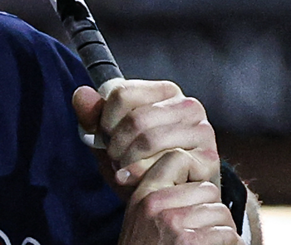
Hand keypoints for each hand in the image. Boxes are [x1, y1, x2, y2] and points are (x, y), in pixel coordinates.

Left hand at [72, 80, 219, 193]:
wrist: (170, 197)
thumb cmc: (140, 162)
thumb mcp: (110, 139)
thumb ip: (92, 116)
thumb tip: (81, 94)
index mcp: (164, 92)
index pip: (122, 93)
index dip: (104, 120)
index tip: (105, 137)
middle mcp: (188, 106)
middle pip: (135, 119)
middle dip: (116, 145)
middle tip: (114, 159)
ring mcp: (202, 131)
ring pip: (150, 139)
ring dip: (129, 161)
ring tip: (125, 170)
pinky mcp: (209, 159)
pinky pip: (168, 162)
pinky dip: (145, 175)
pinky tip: (138, 182)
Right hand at [117, 150, 240, 244]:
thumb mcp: (143, 217)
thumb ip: (162, 191)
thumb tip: (207, 153)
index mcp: (143, 194)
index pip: (177, 158)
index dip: (196, 168)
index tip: (199, 185)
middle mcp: (154, 204)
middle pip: (208, 189)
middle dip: (212, 210)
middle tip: (202, 229)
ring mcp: (171, 223)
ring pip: (221, 213)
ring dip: (222, 232)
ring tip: (208, 243)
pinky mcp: (188, 242)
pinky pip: (228, 235)